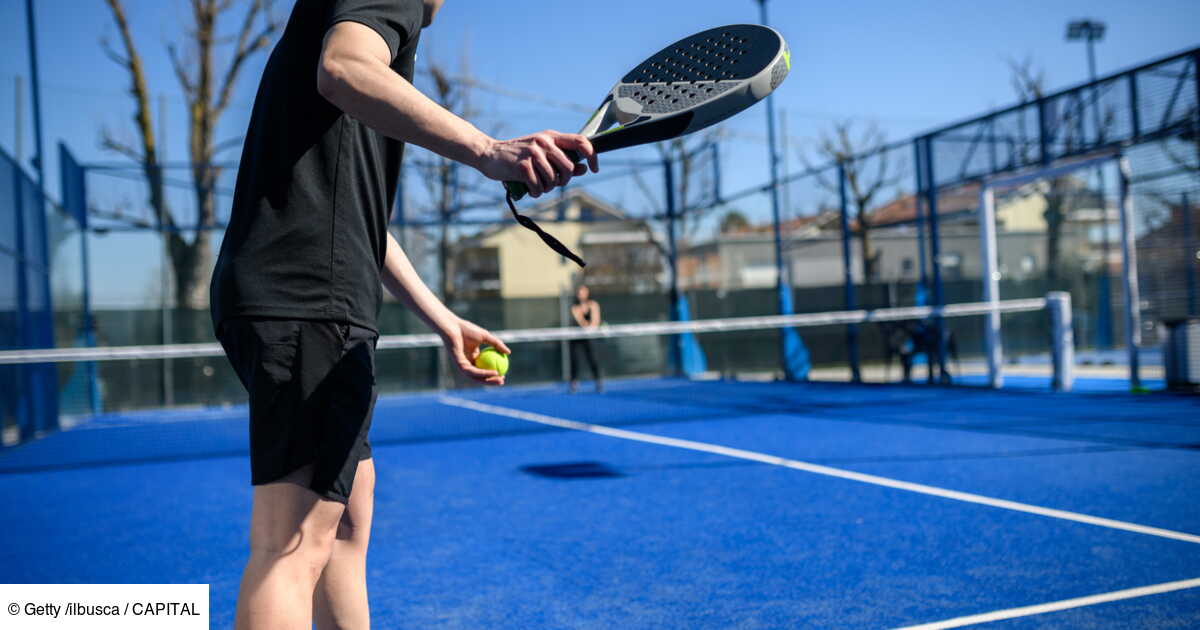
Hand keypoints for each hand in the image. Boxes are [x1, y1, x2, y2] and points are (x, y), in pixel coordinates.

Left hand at [440, 316, 511, 384]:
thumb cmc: (467, 329)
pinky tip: (494, 372)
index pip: (483, 369)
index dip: (493, 374)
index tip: (504, 374)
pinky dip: (484, 373)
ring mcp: (463, 365)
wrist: (453, 326)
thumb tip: (508, 352)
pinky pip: (474, 371)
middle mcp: (467, 363)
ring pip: (477, 377)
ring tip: (500, 379)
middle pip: (480, 376)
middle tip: (503, 381)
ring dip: (489, 380)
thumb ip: (497, 344)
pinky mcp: (460, 365)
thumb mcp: (486, 337)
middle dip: (492, 381)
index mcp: (472, 357)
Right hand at [477, 130, 598, 197]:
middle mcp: (544, 142)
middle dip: (563, 181)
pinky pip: (538, 187)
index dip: (592, 155)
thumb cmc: (518, 156)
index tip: (594, 168)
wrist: (490, 154)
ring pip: (553, 180)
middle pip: (568, 167)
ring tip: (537, 185)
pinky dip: (535, 192)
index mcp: (551, 137)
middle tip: (553, 183)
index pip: (580, 141)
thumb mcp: (542, 154)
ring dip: (546, 188)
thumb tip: (584, 169)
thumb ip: (563, 161)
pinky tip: (529, 188)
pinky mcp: (522, 166)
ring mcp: (533, 153)